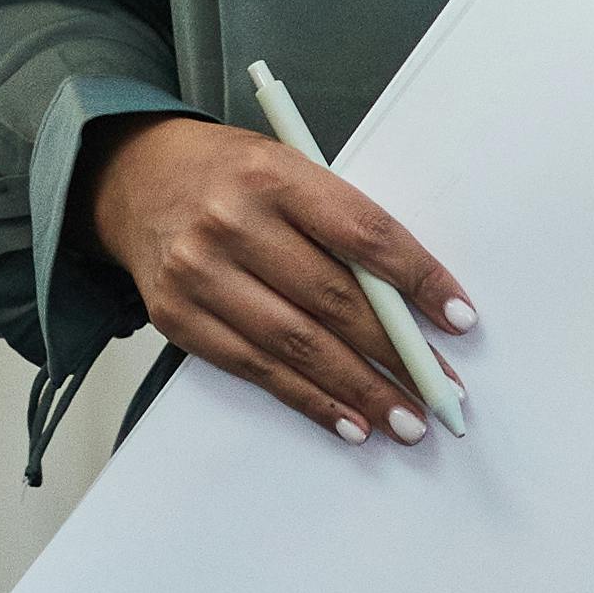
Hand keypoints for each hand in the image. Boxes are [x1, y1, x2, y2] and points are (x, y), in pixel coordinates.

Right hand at [85, 113, 476, 449]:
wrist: (134, 178)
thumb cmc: (231, 176)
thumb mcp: (289, 172)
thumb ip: (342, 225)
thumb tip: (412, 304)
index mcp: (274, 175)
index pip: (362, 234)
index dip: (417, 279)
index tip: (458, 318)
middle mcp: (232, 222)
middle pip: (333, 299)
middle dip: (397, 353)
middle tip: (442, 389)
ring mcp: (199, 273)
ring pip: (297, 345)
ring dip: (361, 391)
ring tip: (406, 420)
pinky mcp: (177, 317)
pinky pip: (255, 369)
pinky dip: (310, 401)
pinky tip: (349, 421)